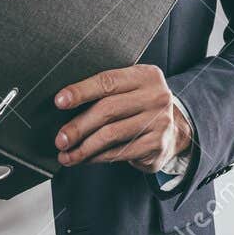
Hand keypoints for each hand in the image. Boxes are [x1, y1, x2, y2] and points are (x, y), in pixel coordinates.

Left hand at [53, 66, 190, 172]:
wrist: (174, 130)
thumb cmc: (140, 106)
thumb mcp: (130, 88)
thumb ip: (106, 90)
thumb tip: (64, 103)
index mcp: (146, 75)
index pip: (108, 81)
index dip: (81, 91)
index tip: (60, 102)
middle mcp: (156, 96)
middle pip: (108, 110)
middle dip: (79, 127)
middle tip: (60, 139)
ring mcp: (159, 122)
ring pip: (111, 135)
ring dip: (84, 148)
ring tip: (67, 155)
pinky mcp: (157, 145)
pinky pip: (120, 152)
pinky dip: (98, 157)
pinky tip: (86, 158)